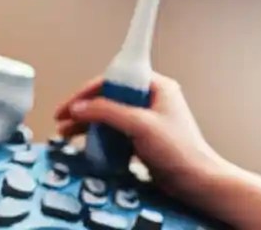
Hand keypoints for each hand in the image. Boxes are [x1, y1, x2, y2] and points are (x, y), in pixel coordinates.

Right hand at [54, 73, 232, 206]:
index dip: (89, 90)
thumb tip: (79, 107)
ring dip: (89, 123)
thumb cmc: (179, 150)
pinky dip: (101, 137)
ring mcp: (148, 120)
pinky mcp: (144, 139)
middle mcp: (152, 99)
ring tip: (67, 133)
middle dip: (85, 108)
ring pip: (111, 115)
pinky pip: (117, 132)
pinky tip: (86, 145)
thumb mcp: (140, 125)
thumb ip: (107, 112)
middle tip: (64, 118)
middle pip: (110, 96)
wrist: (197, 181)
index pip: (116, 79)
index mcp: (157, 86)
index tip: (71, 103)